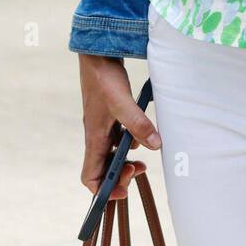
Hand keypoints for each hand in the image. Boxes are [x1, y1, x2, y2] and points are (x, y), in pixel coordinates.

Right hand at [78, 54, 161, 197]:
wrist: (97, 54)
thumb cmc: (103, 77)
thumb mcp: (122, 102)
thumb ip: (138, 124)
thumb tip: (155, 146)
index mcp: (94, 138)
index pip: (90, 178)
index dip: (105, 191)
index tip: (125, 187)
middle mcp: (96, 137)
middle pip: (103, 171)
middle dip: (121, 177)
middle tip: (140, 169)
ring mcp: (103, 128)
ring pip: (112, 156)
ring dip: (126, 162)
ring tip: (143, 158)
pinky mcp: (111, 118)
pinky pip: (118, 140)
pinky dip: (130, 143)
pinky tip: (143, 135)